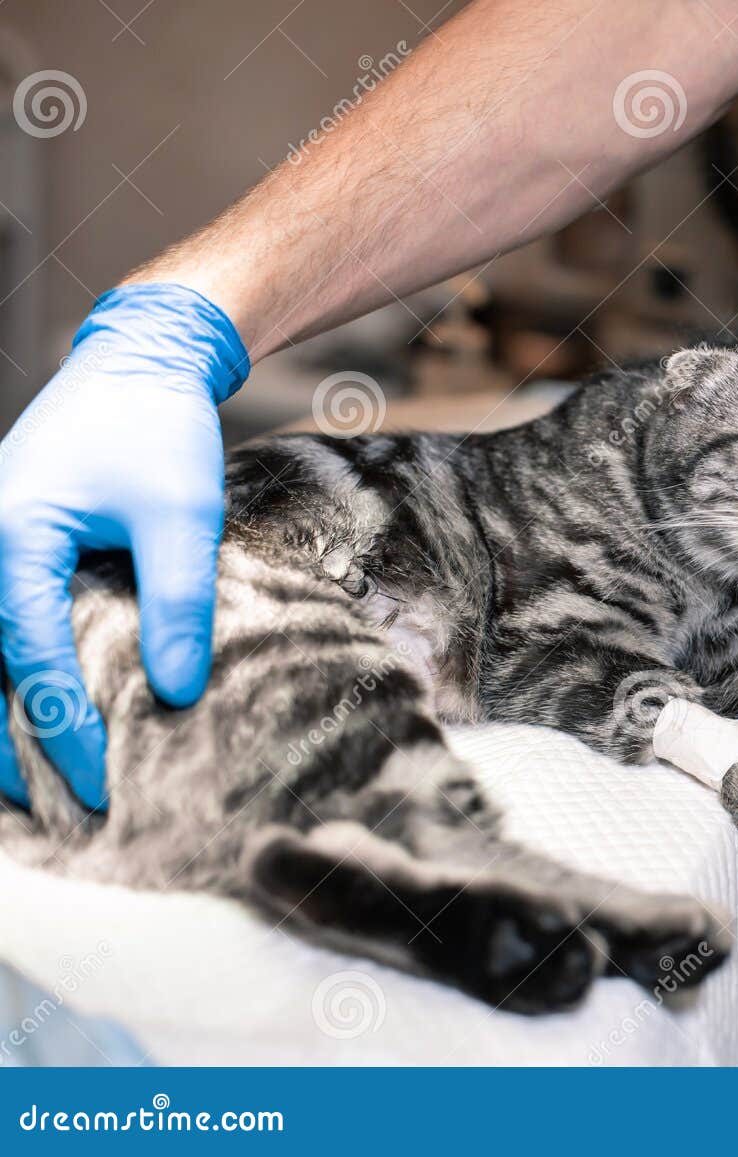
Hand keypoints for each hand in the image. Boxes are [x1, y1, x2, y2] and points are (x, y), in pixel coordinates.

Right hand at [0, 284, 248, 807]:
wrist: (139, 361)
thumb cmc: (158, 430)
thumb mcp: (182, 516)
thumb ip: (180, 602)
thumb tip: (179, 691)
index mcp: (11, 537)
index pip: (29, 655)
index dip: (61, 727)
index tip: (98, 787)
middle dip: (3, 744)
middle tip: (49, 812)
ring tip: (28, 790)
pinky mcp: (1, 544)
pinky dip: (2, 675)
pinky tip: (26, 718)